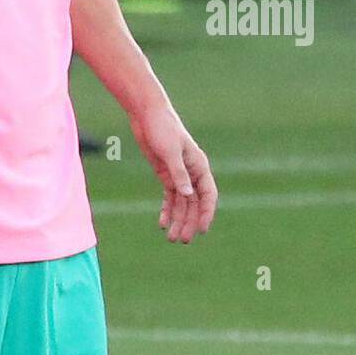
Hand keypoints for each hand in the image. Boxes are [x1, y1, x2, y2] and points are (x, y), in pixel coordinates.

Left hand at [129, 102, 217, 243]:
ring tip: (171, 238)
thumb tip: (188, 196)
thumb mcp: (170, 151)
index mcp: (199, 166)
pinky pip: (169, 196)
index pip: (208, 195)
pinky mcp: (165, 173)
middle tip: (181, 240)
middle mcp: (191, 172)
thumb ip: (179, 174)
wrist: (147, 114)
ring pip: (182, 203)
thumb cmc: (162, 128)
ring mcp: (178, 174)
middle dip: (189, 222)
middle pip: (194, 203)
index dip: (206, 213)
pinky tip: (162, 222)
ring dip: (177, 220)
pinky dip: (167, 210)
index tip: (202, 230)